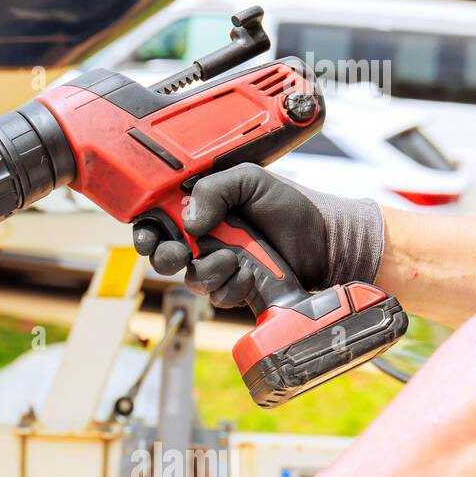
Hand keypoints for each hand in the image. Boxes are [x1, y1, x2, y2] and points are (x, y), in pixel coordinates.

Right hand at [133, 163, 384, 307]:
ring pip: (190, 278)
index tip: (150, 235)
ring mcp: (219, 265)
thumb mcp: (252, 180)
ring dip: (208, 271)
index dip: (146, 230)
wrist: (329, 242)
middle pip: (164, 254)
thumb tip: (188, 220)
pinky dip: (232, 288)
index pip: (158, 219)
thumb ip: (215, 189)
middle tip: (183, 252)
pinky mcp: (236, 288)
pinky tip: (252, 276)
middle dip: (168, 256)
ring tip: (234, 260)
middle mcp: (206, 237)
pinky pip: (217, 296)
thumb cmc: (294, 206)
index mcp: (202, 207)